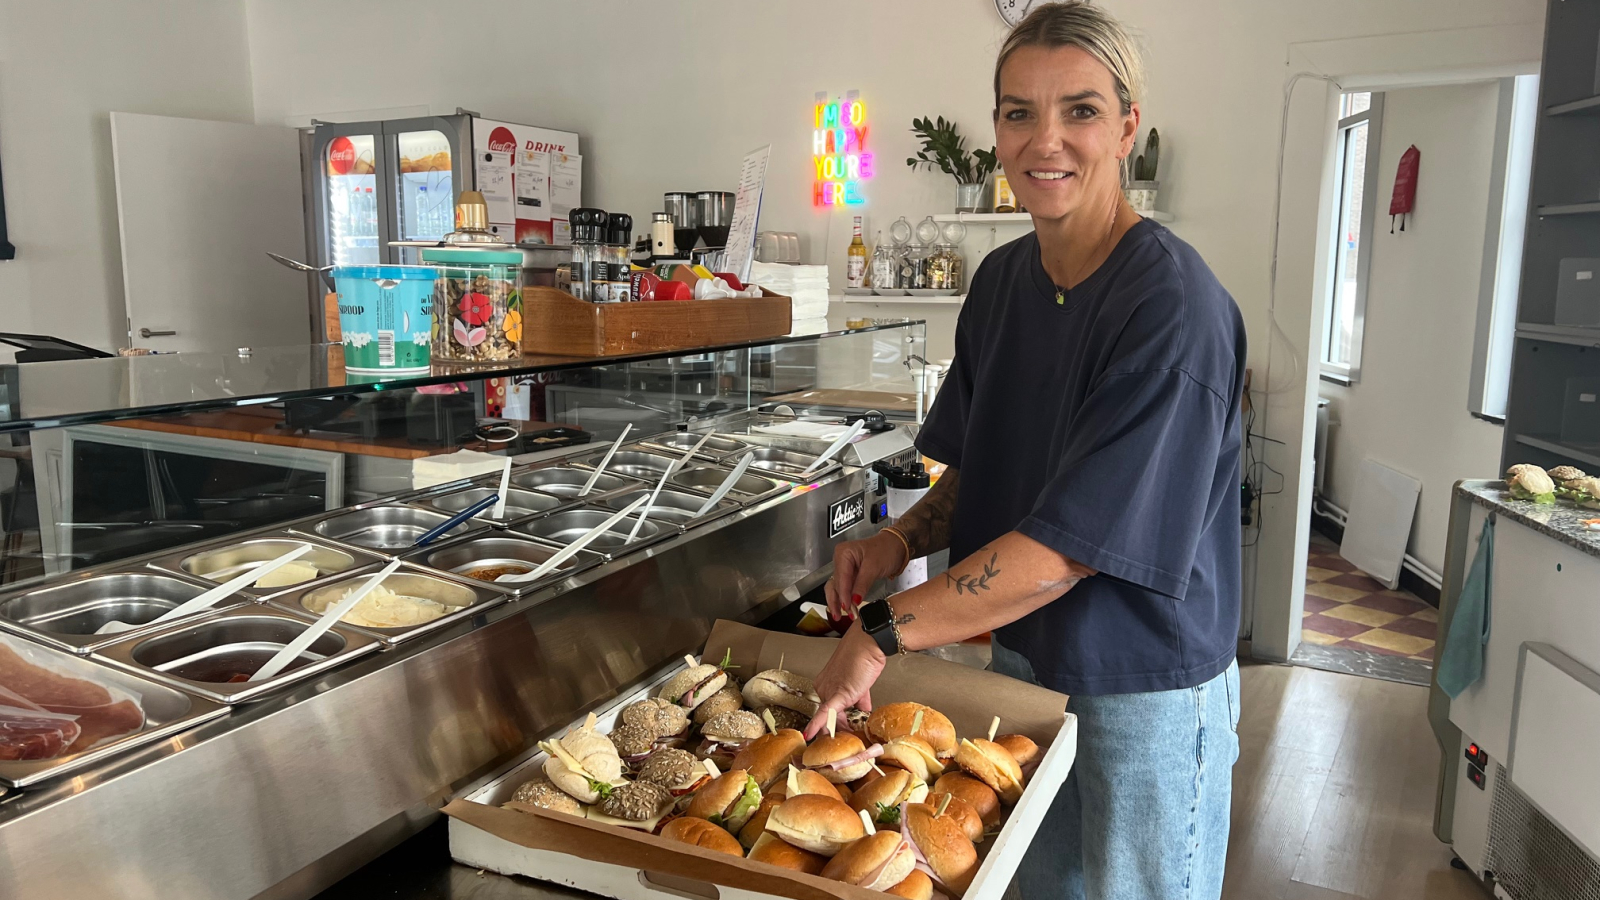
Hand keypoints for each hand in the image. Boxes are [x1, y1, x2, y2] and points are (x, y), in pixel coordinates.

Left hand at [803, 622, 886, 739]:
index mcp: (827, 683)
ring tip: (851, 734)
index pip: (830, 710)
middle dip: (842, 727)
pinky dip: (817, 725)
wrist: (867, 643)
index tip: (843, 730)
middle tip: (850, 736)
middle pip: (832, 716)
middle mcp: (824, 687)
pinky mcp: (837, 694)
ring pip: (833, 717)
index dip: (839, 722)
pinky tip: (810, 735)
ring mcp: (828, 691)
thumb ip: (860, 698)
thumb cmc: (865, 658)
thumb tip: (863, 710)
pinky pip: (825, 713)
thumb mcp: (862, 684)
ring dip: (844, 727)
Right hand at [824, 532, 906, 619]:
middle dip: (840, 600)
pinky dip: (844, 598)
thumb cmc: (886, 549)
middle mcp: (840, 560)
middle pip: (836, 584)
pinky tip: (845, 609)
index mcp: (843, 553)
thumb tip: (854, 600)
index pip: (841, 578)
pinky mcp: (849, 575)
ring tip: (840, 615)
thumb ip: (862, 584)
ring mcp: (844, 568)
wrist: (896, 546)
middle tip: (845, 614)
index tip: (847, 607)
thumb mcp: (874, 567)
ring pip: (836, 588)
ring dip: (838, 602)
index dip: (843, 594)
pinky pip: (844, 588)